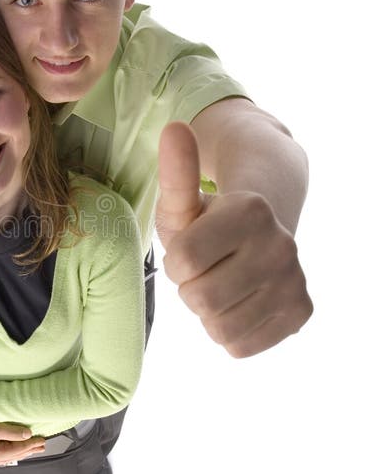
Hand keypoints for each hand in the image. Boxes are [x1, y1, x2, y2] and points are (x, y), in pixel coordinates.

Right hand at [0, 422, 45, 464]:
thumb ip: (11, 432)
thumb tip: (27, 434)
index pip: (19, 450)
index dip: (32, 444)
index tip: (43, 439)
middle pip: (13, 454)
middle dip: (29, 449)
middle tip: (41, 446)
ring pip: (5, 453)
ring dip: (18, 449)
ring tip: (29, 446)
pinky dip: (7, 447)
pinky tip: (8, 446)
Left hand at [156, 122, 312, 357]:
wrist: (259, 236)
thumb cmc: (209, 220)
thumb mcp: (184, 200)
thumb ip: (176, 170)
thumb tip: (173, 127)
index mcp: (251, 211)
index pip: (181, 262)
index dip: (176, 260)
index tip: (191, 248)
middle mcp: (283, 244)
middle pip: (198, 298)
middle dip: (190, 287)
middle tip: (206, 268)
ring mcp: (295, 281)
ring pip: (218, 327)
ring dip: (208, 311)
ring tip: (221, 283)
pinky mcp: (300, 313)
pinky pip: (238, 346)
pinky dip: (228, 331)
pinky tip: (238, 302)